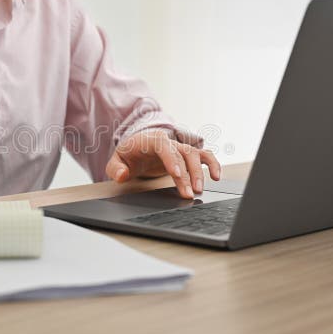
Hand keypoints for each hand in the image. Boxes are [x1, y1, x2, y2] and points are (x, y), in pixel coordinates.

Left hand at [105, 129, 220, 198]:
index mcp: (151, 140)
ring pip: (195, 154)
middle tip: (189, 193)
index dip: (172, 160)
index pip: (164, 146)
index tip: (177, 175)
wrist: (138, 147)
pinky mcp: (187, 154)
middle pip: (183, 154)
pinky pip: (203, 155)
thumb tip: (122, 175)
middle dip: (188, 174)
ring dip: (200, 172)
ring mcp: (180, 147)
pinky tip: (216, 176)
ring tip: (200, 190)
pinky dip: (212, 164)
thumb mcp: (116, 160)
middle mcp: (169, 141)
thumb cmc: (129, 154)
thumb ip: (116, 168)